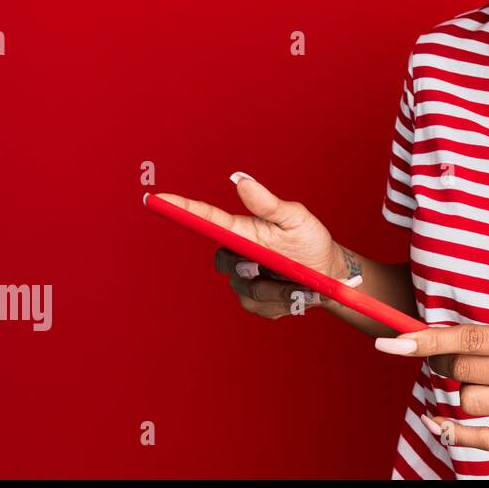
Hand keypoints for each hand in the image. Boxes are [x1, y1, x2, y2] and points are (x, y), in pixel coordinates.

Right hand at [153, 172, 349, 319]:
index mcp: (242, 229)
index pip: (205, 219)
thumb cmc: (311, 241)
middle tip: (267, 266)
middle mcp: (237, 254)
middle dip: (248, 267)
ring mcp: (243, 280)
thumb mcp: (296, 218)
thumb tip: (241, 180)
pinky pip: (260, 308)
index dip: (181, 208)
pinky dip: (284, 302)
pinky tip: (299, 293)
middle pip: (223, 262)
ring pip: (248, 290)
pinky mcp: (254, 302)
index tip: (158, 198)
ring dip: (279, 289)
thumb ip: (268, 204)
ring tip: (303, 283)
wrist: (330, 275)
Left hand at [375, 322, 488, 450]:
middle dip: (446, 362)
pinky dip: (457, 433)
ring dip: (459, 391)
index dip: (427, 341)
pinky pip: (485, 438)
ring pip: (469, 401)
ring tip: (472, 382)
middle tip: (449, 358)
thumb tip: (449, 341)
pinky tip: (442, 424)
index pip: (469, 338)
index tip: (395, 343)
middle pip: (464, 370)